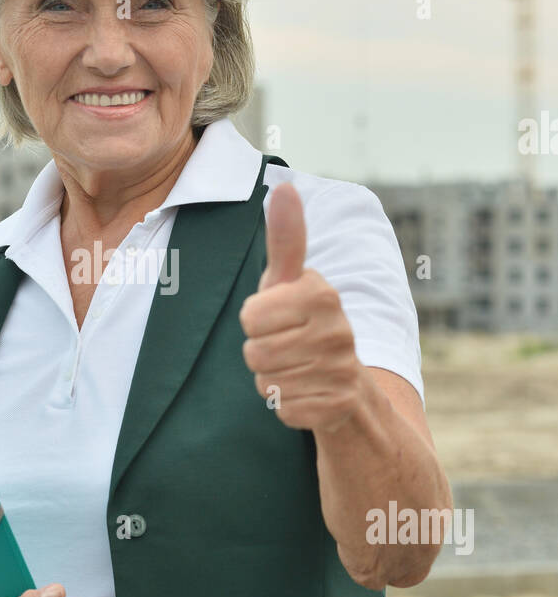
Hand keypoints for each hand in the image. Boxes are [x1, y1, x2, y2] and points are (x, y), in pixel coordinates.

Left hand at [238, 183, 362, 433]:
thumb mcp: (290, 282)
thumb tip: (284, 187)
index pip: (250, 316)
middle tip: (286, 348)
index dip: (255, 321)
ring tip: (296, 370)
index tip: (278, 318)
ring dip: (272, 380)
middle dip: (260, 354)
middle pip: (254, 353)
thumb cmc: (304, 323)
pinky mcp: (338, 406)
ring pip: (267, 382)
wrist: (347, 384)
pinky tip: (307, 393)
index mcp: (322, 294)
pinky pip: (283, 409)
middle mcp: (338, 330)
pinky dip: (287, 406)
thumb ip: (285, 239)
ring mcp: (342, 370)